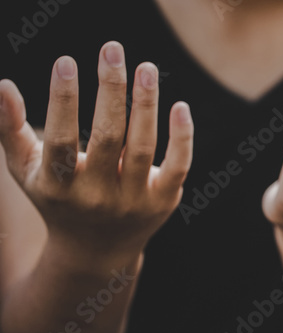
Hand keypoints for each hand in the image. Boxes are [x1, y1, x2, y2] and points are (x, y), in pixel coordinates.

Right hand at [0, 41, 193, 260]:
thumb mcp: (26, 169)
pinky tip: (179, 105)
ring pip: (143, 146)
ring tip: (145, 67)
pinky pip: (178, 166)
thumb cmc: (57, 198)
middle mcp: (97, 196)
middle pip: (108, 137)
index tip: (66, 61)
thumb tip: (3, 85)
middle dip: (111, 89)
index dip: (62, 100)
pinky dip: (181, 136)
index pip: (60, 139)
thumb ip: (11, 128)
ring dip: (146, 103)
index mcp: (59, 186)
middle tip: (112, 48)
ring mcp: (134, 200)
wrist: (98, 251)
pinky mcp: (163, 201)